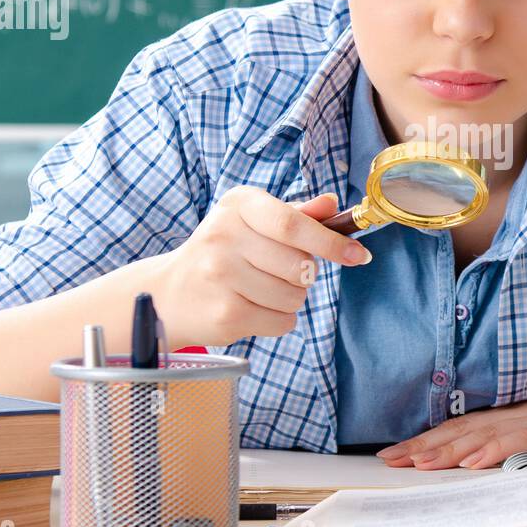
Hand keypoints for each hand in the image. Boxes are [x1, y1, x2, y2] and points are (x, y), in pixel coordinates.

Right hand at [145, 186, 371, 348]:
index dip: (331, 242)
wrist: (167, 294)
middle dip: (304, 275)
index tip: (359, 256)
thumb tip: (331, 203)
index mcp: (237, 205)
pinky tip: (251, 307)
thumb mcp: (251, 222)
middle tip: (278, 272)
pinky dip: (277, 319)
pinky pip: (282, 322)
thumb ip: (295, 215)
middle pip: (301, 265)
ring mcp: (222, 276)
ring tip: (259, 290)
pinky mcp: (225, 313)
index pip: (294, 225)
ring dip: (289, 299)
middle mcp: (224, 235)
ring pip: (295, 297)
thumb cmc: (221, 253)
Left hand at [375, 386, 526, 470]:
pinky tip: (469, 463)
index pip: (464, 428)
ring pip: (482, 433)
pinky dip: (491, 451)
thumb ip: (524, 454)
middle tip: (388, 460)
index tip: (398, 454)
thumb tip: (491, 473)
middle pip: (462, 428)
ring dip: (447, 449)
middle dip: (423, 445)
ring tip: (416, 464)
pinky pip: (518, 441)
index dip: (429, 440)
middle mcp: (522, 413)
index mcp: (519, 416)